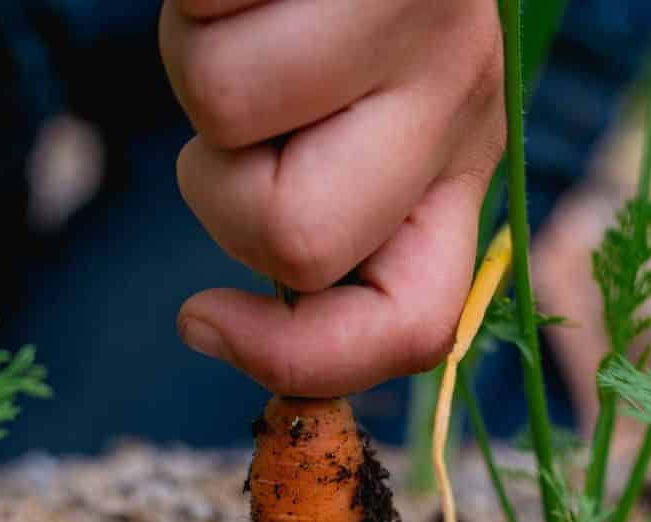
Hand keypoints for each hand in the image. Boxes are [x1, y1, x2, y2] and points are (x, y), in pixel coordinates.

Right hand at [160, 0, 504, 396]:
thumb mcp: (359, 116)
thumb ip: (321, 217)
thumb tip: (208, 331)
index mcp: (458, 163)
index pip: (412, 323)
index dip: (296, 358)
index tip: (199, 321)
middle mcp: (458, 97)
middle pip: (296, 238)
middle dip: (218, 183)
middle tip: (245, 97)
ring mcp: (417, 10)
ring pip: (224, 106)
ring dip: (193, 52)